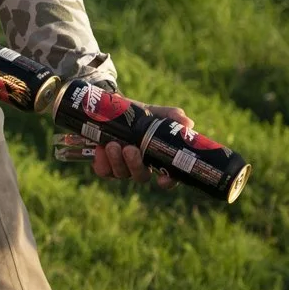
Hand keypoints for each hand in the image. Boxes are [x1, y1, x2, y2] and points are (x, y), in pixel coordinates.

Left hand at [59, 103, 194, 188]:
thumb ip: (171, 116)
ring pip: (121, 174)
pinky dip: (101, 161)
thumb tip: (188, 123)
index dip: (168, 181)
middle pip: (141, 177)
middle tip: (131, 149)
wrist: (109, 109)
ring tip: (113, 144)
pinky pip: (103, 171)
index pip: (169, 177)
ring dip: (116, 160)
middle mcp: (140, 166)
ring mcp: (121, 167)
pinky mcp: (104, 165)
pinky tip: (100, 147)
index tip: (163, 179)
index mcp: (157, 157)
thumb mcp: (155, 112)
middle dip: (135, 165)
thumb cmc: (138, 114)